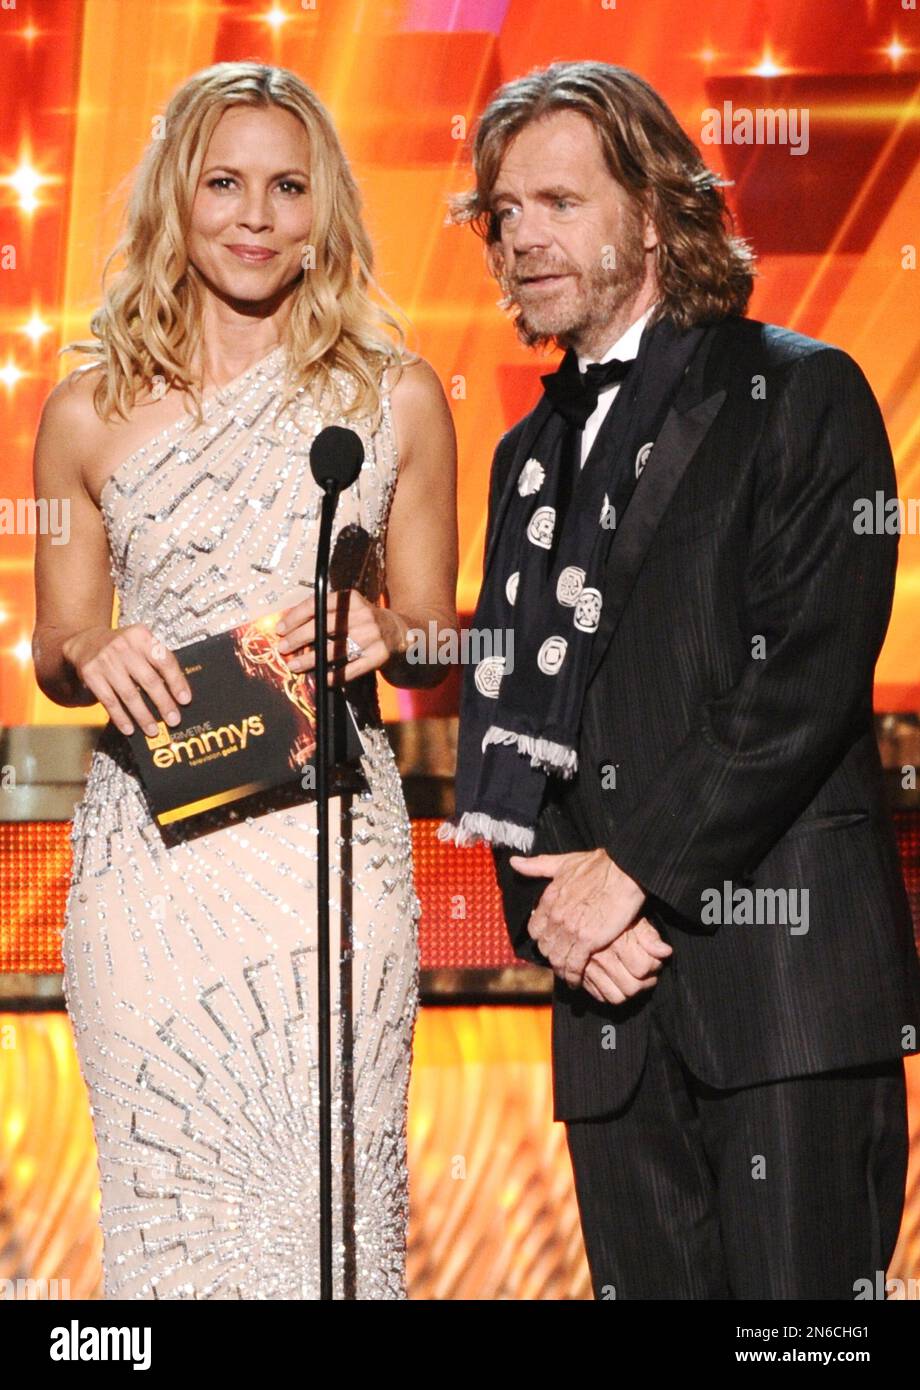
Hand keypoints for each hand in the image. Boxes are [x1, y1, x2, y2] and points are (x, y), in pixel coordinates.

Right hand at [61, 624, 191, 736]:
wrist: (85, 641)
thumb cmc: (122, 647)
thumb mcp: (140, 643)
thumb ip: (157, 661)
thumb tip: (177, 693)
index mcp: (141, 636)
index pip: (164, 661)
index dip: (177, 682)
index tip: (185, 700)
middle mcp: (123, 646)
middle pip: (149, 680)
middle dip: (163, 703)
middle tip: (173, 720)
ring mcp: (106, 660)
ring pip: (129, 694)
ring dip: (143, 716)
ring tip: (152, 730)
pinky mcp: (91, 674)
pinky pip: (109, 701)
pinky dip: (120, 717)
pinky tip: (129, 728)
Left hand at [276, 589, 409, 684]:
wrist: (403, 633)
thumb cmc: (366, 622)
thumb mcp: (350, 609)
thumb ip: (325, 613)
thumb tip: (289, 625)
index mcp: (352, 599)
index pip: (318, 605)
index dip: (296, 617)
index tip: (280, 629)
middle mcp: (363, 615)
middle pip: (323, 627)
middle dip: (297, 638)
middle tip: (283, 648)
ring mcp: (372, 637)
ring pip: (333, 650)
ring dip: (310, 659)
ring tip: (294, 665)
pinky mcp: (378, 656)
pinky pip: (351, 669)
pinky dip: (334, 675)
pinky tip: (321, 678)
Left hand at [511, 848, 646, 988]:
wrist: (624, 871)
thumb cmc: (599, 865)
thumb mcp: (564, 862)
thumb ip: (538, 866)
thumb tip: (514, 862)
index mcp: (549, 898)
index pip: (535, 929)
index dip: (541, 937)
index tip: (550, 941)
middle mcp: (556, 916)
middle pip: (544, 946)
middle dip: (551, 954)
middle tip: (560, 960)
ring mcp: (570, 930)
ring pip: (556, 958)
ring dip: (560, 969)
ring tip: (567, 975)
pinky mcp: (588, 941)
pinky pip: (574, 965)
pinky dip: (573, 976)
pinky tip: (576, 981)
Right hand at [581, 918, 672, 1004]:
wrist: (580, 904)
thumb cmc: (611, 910)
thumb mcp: (633, 917)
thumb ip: (649, 936)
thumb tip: (666, 952)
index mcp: (617, 942)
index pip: (643, 968)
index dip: (654, 966)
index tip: (656, 961)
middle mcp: (601, 957)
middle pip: (631, 987)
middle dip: (645, 983)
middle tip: (648, 975)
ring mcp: (588, 968)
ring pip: (616, 997)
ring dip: (628, 992)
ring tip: (634, 980)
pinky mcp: (581, 975)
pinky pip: (599, 996)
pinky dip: (610, 993)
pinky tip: (617, 982)